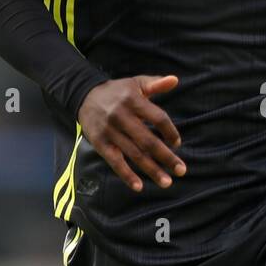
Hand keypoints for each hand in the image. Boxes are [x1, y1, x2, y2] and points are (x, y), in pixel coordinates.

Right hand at [78, 74, 185, 192]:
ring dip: (152, 170)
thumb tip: (175, 80)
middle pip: (148, 141)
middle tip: (182, 170)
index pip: (158, 119)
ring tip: (167, 182)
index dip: (170, 132)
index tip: (177, 144)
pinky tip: (139, 186)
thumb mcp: (136, 83)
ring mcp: (110, 132)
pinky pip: (115, 162)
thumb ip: (156, 84)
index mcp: (134, 101)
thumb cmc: (117, 91)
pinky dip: (126, 175)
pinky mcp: (101, 143)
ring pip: (134, 154)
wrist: (84, 95)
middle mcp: (122, 117)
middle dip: (166, 157)